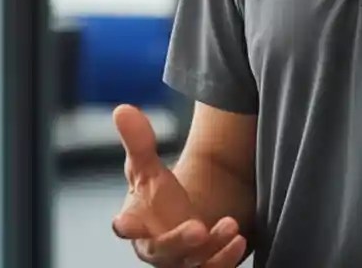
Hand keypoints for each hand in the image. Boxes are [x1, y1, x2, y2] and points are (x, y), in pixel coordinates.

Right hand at [111, 105, 247, 266]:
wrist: (181, 221)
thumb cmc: (157, 198)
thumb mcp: (148, 168)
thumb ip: (138, 142)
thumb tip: (123, 109)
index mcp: (135, 223)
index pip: (125, 227)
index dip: (126, 227)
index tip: (125, 224)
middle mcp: (155, 248)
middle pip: (160, 251)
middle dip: (176, 242)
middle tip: (196, 228)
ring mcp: (179, 262)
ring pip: (191, 263)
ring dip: (210, 248)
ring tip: (230, 225)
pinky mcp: (202, 267)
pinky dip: (225, 258)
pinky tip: (239, 239)